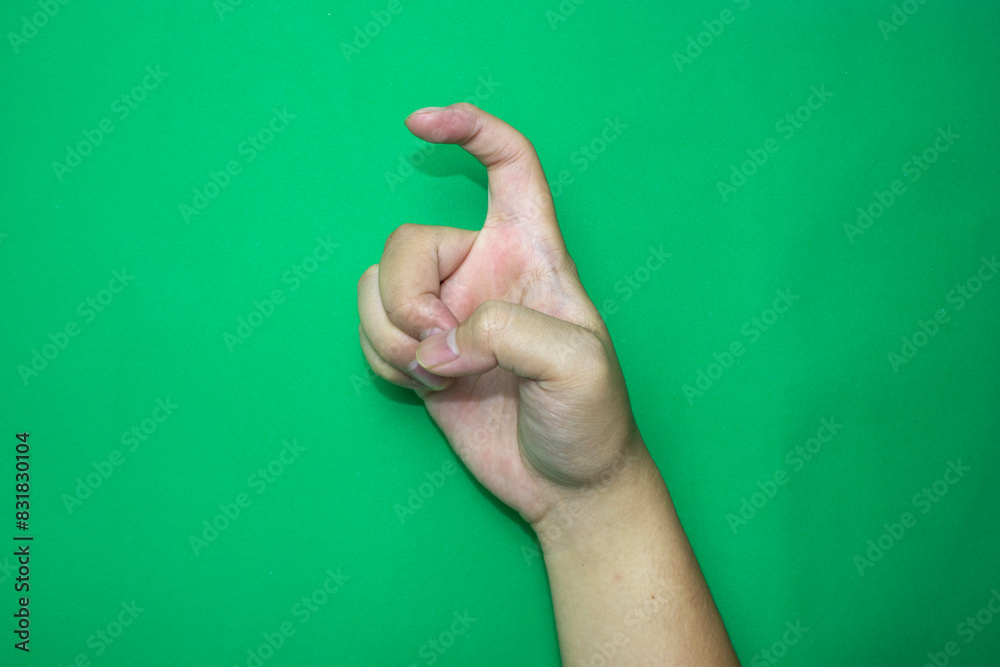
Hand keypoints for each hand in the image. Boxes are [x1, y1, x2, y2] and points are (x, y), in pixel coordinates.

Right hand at [357, 103, 643, 525]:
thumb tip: (440, 340)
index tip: (419, 124)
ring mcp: (448, 315)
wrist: (567, 486)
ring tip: (441, 375)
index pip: (509, 165)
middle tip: (444, 349)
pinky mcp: (423, 356)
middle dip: (408, 298)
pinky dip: (382, 358)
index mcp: (533, 253)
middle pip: (409, 241)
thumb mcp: (577, 364)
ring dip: (392, 334)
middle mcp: (484, 273)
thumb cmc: (591, 419)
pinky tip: (425, 385)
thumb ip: (507, 331)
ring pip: (378, 286)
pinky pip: (371, 332)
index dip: (470, 129)